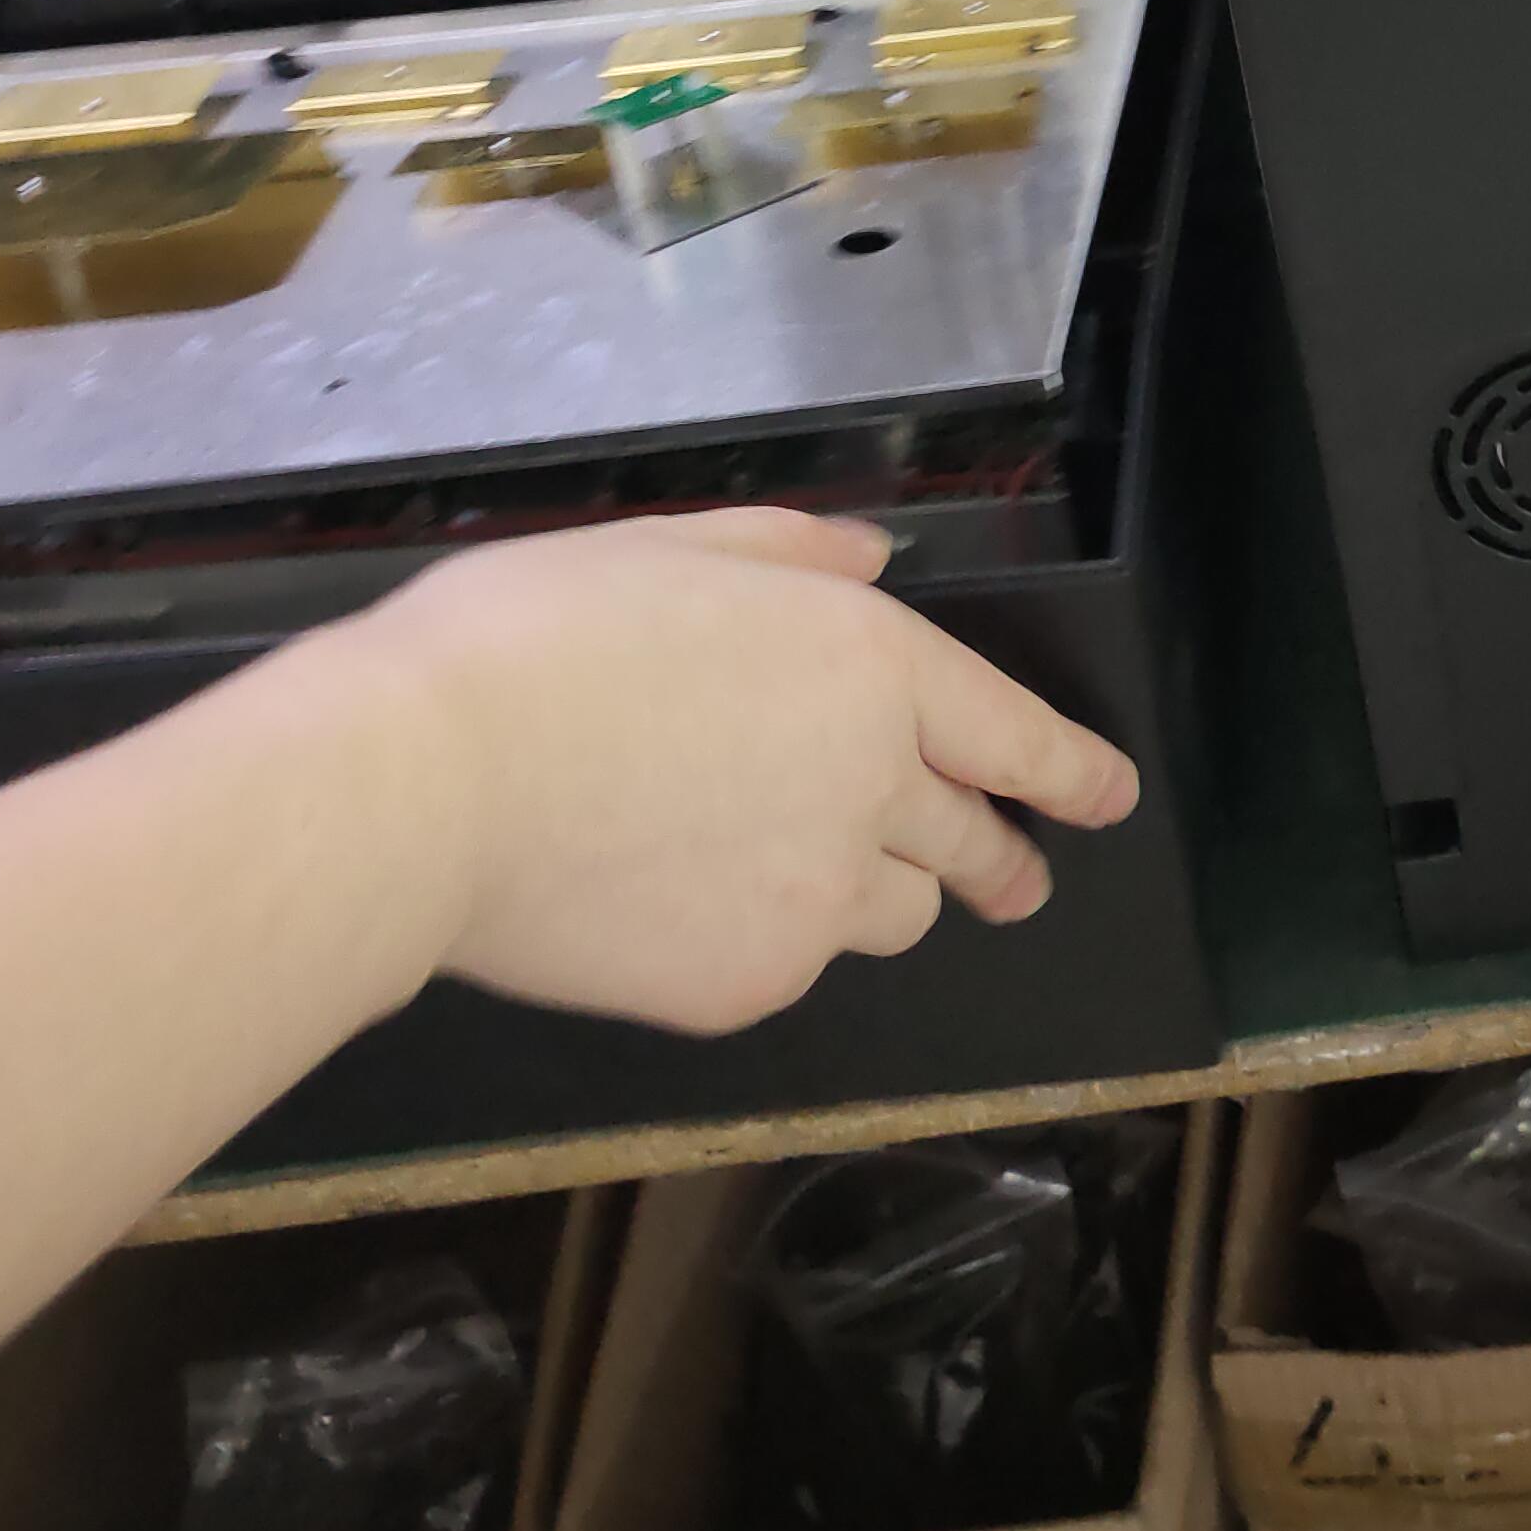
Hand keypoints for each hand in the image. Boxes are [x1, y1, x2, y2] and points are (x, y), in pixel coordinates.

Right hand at [283, 510, 1139, 1035]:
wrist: (424, 787)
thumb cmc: (527, 642)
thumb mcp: (668, 546)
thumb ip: (790, 556)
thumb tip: (872, 562)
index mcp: (871, 667)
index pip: (1018, 735)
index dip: (1072, 773)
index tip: (1106, 799)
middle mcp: (877, 787)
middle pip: (973, 845)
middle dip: (1001, 861)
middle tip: (1011, 876)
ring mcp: (820, 899)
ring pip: (895, 915)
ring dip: (879, 897)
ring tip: (804, 877)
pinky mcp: (751, 984)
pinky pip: (787, 967)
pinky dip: (760, 943)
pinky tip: (679, 910)